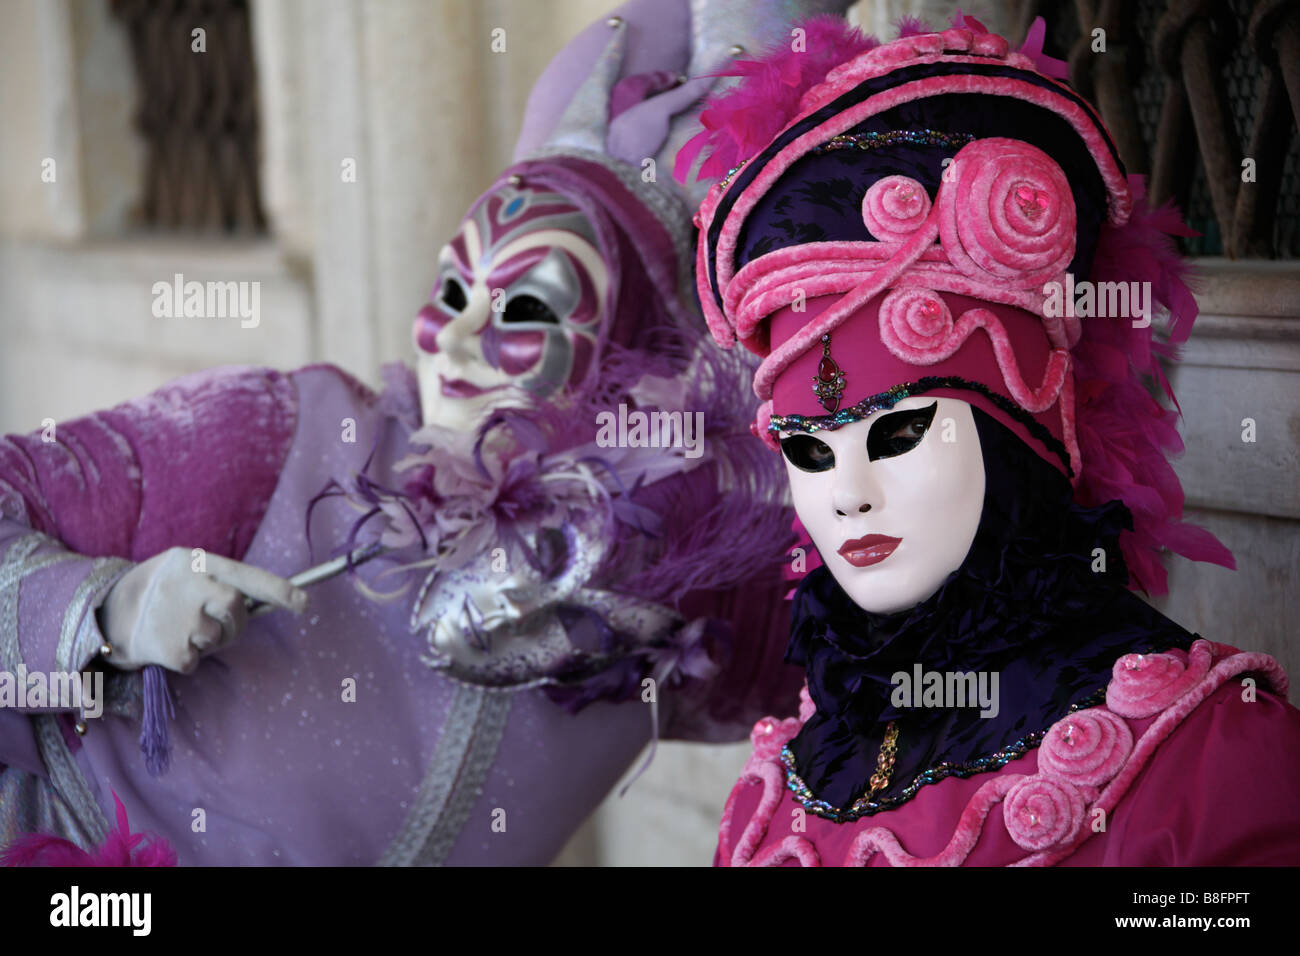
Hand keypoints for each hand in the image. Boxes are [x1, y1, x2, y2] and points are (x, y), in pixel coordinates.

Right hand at [97, 547, 307, 673]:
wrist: (103, 613)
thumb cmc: (160, 591)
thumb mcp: (184, 571)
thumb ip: (219, 581)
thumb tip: (266, 603)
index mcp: (193, 561)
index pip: (245, 575)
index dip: (278, 590)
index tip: (304, 604)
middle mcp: (185, 585)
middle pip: (236, 607)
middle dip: (236, 621)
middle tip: (220, 625)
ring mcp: (176, 616)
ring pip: (218, 637)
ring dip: (209, 641)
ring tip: (182, 630)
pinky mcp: (168, 647)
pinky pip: (197, 659)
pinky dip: (189, 658)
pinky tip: (167, 644)